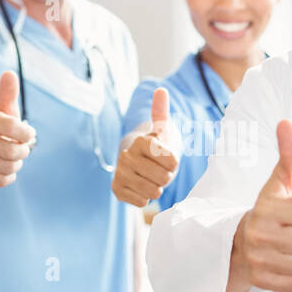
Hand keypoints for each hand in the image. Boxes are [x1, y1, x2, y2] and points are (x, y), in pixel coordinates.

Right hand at [0, 70, 35, 187]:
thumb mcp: (0, 111)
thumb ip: (8, 94)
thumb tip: (10, 73)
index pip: (12, 127)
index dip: (26, 133)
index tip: (27, 134)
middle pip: (13, 151)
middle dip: (23, 151)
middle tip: (21, 148)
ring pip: (9, 167)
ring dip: (16, 164)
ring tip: (12, 158)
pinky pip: (2, 180)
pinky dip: (9, 176)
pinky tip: (3, 168)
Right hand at [112, 87, 179, 206]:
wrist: (138, 163)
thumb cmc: (156, 148)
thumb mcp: (162, 130)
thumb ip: (161, 112)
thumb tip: (161, 90)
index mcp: (140, 141)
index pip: (171, 159)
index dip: (174, 162)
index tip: (167, 158)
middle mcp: (126, 156)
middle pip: (164, 177)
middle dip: (166, 176)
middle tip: (159, 170)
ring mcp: (120, 174)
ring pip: (153, 191)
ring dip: (157, 188)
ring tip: (151, 179)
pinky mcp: (117, 190)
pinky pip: (141, 202)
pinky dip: (145, 198)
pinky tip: (142, 188)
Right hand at [233, 120, 291, 291]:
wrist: (239, 242)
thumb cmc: (271, 209)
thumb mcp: (281, 180)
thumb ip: (289, 153)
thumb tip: (286, 123)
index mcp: (268, 207)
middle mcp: (260, 233)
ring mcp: (258, 259)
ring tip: (290, 248)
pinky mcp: (261, 280)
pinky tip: (284, 263)